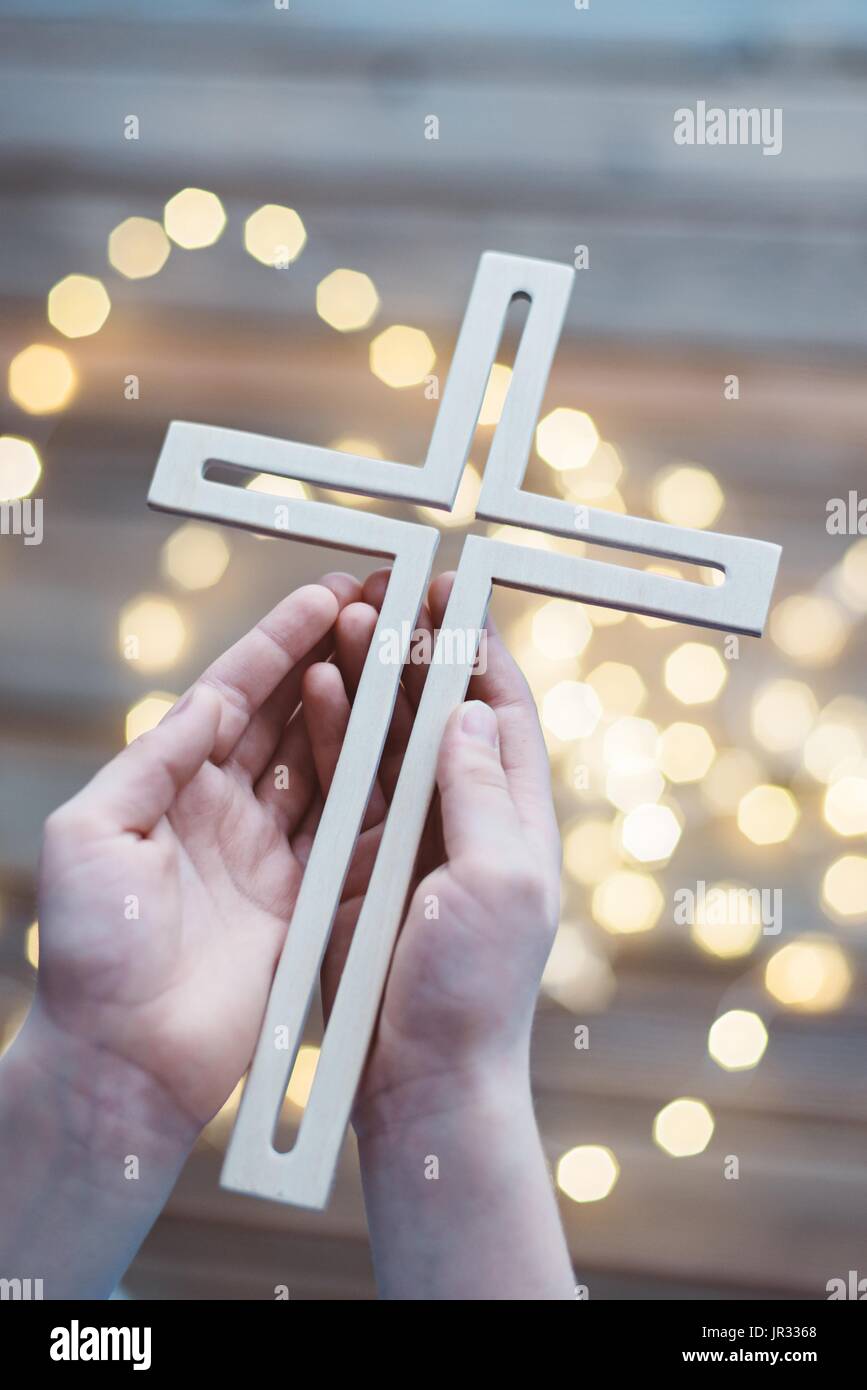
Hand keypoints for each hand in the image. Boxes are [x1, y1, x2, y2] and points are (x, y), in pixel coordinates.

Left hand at [25, 573, 363, 1138]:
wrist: (121, 1062)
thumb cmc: (89, 950)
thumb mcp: (92, 835)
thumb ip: (155, 760)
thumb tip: (213, 700)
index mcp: (167, 785)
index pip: (232, 695)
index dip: (279, 643)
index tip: (328, 596)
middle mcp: (221, 810)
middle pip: (286, 717)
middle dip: (332, 660)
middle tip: (381, 612)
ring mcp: (266, 853)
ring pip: (323, 763)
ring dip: (359, 710)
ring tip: (400, 659)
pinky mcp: (302, 898)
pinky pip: (344, 828)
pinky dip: (372, 785)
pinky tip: (404, 742)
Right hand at [307, 569, 562, 1133]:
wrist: (418, 1080)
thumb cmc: (471, 989)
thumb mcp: (496, 883)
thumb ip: (482, 794)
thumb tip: (473, 710)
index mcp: (516, 819)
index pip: (504, 713)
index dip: (481, 650)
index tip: (452, 593)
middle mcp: (465, 819)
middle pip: (440, 713)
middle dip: (416, 651)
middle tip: (384, 593)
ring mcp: (409, 839)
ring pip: (388, 740)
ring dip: (370, 681)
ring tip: (344, 621)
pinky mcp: (357, 862)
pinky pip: (346, 783)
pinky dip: (334, 736)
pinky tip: (318, 691)